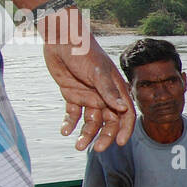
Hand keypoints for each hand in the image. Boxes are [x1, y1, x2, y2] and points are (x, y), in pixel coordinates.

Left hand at [40, 18, 134, 151]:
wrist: (60, 38)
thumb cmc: (83, 51)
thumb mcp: (97, 71)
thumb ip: (109, 91)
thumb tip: (123, 109)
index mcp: (115, 89)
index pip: (126, 114)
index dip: (125, 129)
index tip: (120, 143)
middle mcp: (104, 95)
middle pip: (109, 122)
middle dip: (104, 136)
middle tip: (96, 148)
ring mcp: (88, 96)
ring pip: (90, 122)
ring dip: (85, 134)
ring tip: (77, 144)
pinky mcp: (72, 95)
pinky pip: (73, 114)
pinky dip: (70, 123)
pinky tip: (65, 130)